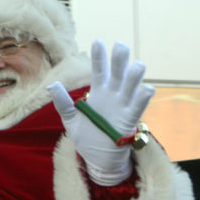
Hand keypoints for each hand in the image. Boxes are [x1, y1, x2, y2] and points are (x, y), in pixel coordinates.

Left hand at [47, 40, 154, 185]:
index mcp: (98, 92)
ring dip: (135, 76)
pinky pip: (138, 107)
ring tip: (137, 65)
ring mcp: (123, 106)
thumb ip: (63, 102)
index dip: (99, 57)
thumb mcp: (70, 119)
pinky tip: (147, 89)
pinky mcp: (130, 120)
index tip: (98, 41)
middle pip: (117, 74)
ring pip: (131, 87)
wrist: (98, 158)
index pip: (99, 70)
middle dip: (119, 60)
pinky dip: (142, 98)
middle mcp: (113, 95)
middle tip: (120, 45)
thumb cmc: (86, 135)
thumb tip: (51, 84)